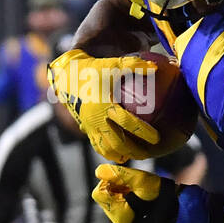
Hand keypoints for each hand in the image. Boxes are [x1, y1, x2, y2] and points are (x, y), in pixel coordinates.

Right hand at [48, 48, 162, 162]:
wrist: (67, 77)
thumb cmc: (93, 70)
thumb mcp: (112, 65)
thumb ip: (133, 65)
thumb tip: (155, 66)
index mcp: (105, 105)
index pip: (128, 123)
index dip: (144, 132)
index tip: (157, 138)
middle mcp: (96, 119)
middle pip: (118, 143)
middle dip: (134, 150)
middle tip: (148, 154)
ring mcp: (90, 126)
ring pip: (106, 149)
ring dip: (122, 155)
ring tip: (136, 157)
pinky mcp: (85, 129)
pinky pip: (97, 146)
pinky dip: (108, 154)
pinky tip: (121, 157)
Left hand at [91, 164, 178, 222]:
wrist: (178, 208)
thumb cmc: (161, 194)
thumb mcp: (140, 180)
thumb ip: (119, 174)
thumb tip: (98, 171)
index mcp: (120, 215)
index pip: (99, 193)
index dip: (109, 182)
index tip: (124, 179)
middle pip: (104, 198)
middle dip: (115, 188)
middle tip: (132, 185)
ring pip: (111, 202)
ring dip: (119, 192)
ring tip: (136, 191)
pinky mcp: (129, 222)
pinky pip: (118, 206)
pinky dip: (124, 198)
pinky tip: (136, 196)